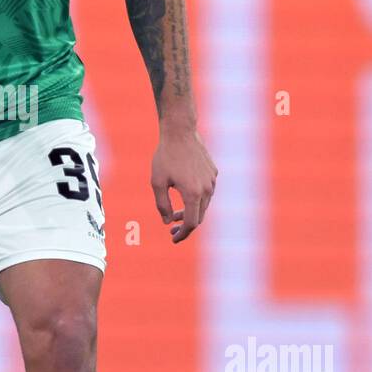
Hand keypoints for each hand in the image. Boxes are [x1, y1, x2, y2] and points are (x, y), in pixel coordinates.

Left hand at [151, 126, 217, 242]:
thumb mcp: (157, 182)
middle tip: (172, 229)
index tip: (173, 239)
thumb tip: (168, 222)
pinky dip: (196, 199)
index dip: (183, 234)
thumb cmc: (165, 157)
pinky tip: (185, 195)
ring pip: (204, 205)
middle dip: (185, 226)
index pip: (191, 223)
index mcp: (193, 194)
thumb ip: (162, 205)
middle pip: (199, 216)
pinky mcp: (213, 173)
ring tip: (176, 214)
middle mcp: (207, 189)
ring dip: (191, 212)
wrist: (180, 132)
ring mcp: (212, 181)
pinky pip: (206, 192)